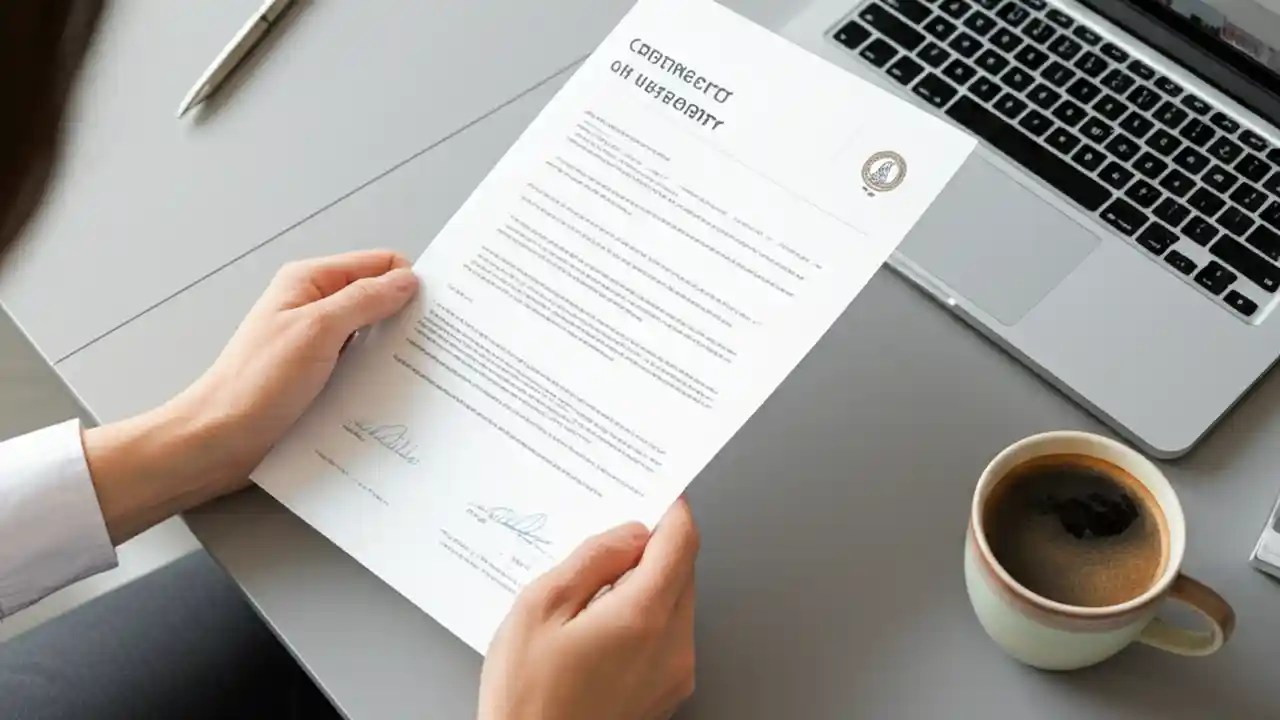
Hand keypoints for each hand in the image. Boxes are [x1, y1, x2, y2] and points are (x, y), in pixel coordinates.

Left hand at [83, 250, 418, 541]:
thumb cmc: (255, 383)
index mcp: (309, 282)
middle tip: (439, 343)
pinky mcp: (320, 377)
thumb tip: (407, 281)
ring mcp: (318, 344)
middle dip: (408, 317)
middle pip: (379, 299)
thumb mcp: (317, 331)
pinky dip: (379, 375)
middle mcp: (315, 307)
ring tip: (421, 371)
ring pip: (373, 336)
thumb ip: (364, 300)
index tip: (440, 309)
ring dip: (395, 351)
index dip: (410, 282)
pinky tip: (394, 391)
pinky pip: (362, 366)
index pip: (378, 264)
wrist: (218, 440)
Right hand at [479, 500, 699, 719]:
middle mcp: (672, 646)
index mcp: (643, 617)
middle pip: (683, 571)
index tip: (660, 491)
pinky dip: (646, 617)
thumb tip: (628, 533)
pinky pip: (668, 636)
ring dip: (648, 583)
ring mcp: (673, 675)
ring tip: (592, 591)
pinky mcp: (665, 694)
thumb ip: (592, 560)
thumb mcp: (540, 608)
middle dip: (654, 547)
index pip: (681, 541)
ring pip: (677, 603)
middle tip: (612, 538)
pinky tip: (600, 624)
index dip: (673, 509)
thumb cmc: (526, 700)